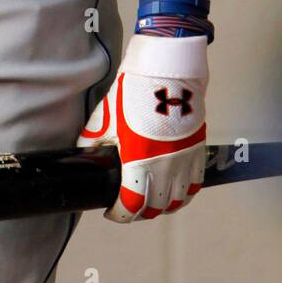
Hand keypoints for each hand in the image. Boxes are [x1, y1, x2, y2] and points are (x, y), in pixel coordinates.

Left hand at [76, 33, 207, 221]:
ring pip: (178, 200)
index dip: (120, 214)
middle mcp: (165, 165)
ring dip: (163, 205)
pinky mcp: (197, 149)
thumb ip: (94, 141)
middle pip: (156, 207)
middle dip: (139, 211)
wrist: (166, 68)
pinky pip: (195, 184)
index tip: (113, 211)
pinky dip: (184, 193)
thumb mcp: (106, 116)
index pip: (132, 205)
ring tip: (150, 199)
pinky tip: (173, 189)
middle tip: (128, 205)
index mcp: (139, 160)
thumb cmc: (136, 89)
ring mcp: (184, 159)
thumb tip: (84, 155)